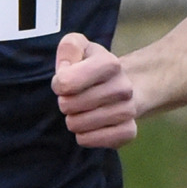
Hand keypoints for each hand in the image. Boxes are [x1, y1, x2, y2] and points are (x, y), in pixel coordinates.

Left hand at [52, 32, 136, 148]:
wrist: (120, 85)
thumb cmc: (91, 66)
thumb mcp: (79, 46)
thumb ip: (69, 48)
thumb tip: (65, 69)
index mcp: (110, 64)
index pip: (66, 83)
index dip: (58, 84)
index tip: (64, 81)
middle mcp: (123, 88)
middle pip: (69, 106)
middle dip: (65, 102)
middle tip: (73, 97)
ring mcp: (128, 111)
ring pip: (78, 125)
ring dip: (73, 120)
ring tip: (80, 111)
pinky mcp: (128, 131)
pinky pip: (91, 141)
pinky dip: (84, 136)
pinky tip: (88, 126)